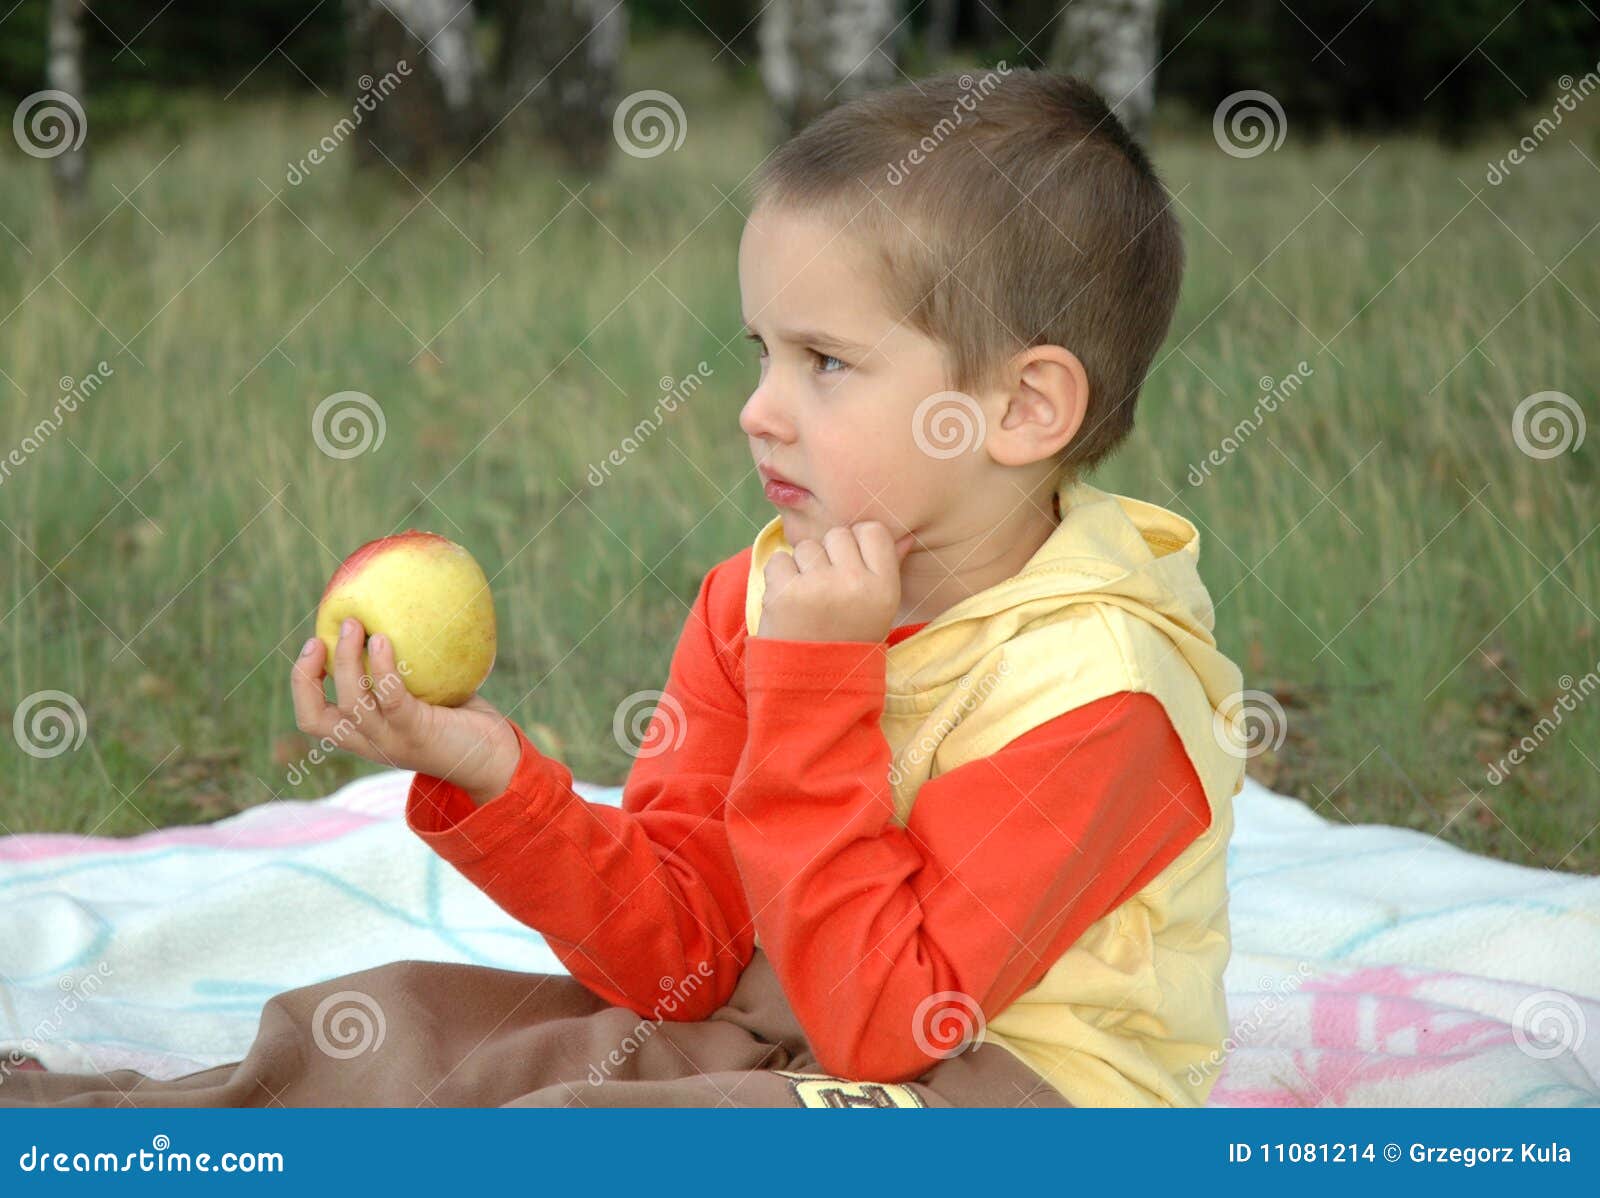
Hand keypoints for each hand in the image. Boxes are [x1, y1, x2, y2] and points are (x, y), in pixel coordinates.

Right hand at [291, 617, 520, 803]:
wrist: (496, 759)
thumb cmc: (460, 719)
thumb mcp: (423, 693)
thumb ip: (405, 667)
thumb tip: (396, 611)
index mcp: (365, 736)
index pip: (314, 719)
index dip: (302, 684)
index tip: (313, 645)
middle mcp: (372, 743)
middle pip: (316, 718)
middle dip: (307, 676)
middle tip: (321, 635)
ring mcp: (393, 741)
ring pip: (352, 703)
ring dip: (347, 661)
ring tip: (356, 625)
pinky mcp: (418, 733)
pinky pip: (391, 698)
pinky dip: (382, 668)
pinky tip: (384, 641)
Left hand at [756, 521, 914, 643]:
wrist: (812, 686)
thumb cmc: (848, 642)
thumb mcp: (878, 610)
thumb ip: (890, 569)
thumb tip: (906, 537)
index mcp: (884, 587)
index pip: (872, 530)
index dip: (857, 543)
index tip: (849, 566)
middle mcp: (854, 583)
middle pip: (837, 534)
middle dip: (828, 555)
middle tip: (827, 589)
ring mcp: (819, 586)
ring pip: (806, 547)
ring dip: (802, 567)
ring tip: (808, 599)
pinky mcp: (785, 593)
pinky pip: (779, 560)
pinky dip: (778, 577)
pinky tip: (788, 602)